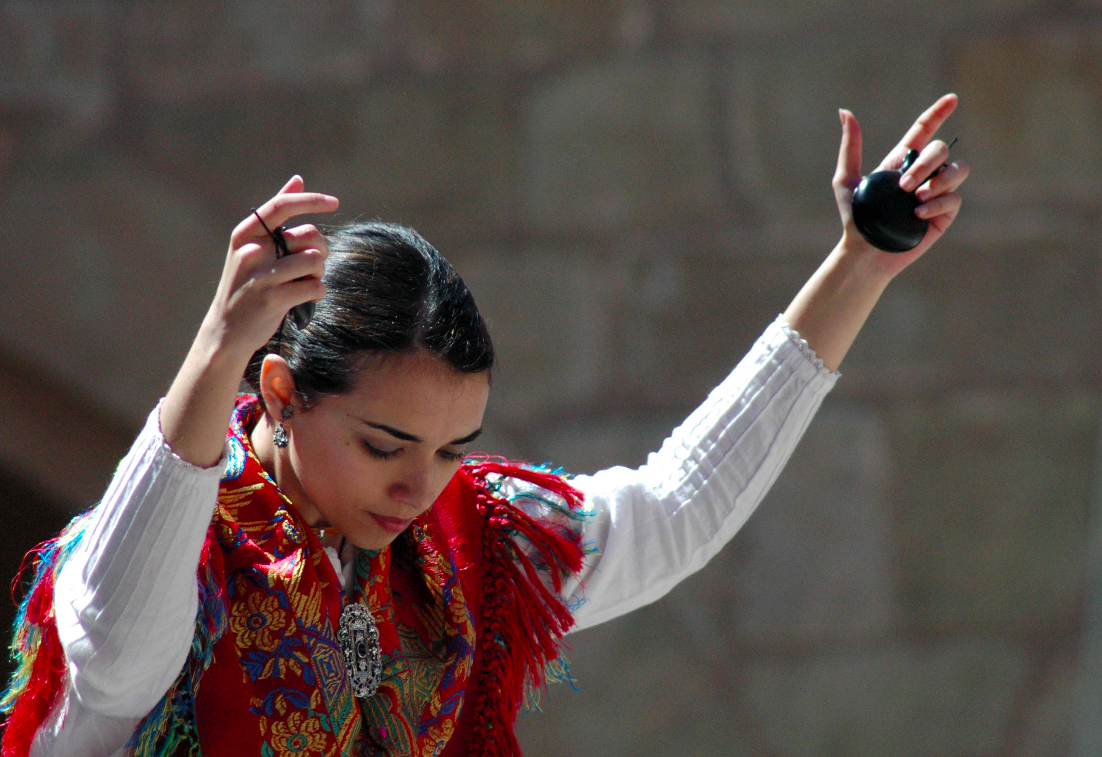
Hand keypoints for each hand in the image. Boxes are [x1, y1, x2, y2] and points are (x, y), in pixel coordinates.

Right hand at [200, 175, 338, 359]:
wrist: (226, 330)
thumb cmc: (246, 284)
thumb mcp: (253, 247)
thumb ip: (275, 216)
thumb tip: (298, 179)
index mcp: (246, 233)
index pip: (282, 206)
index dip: (311, 201)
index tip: (334, 202)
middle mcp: (251, 251)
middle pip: (309, 236)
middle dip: (321, 250)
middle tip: (313, 265)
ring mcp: (261, 276)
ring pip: (315, 260)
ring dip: (319, 274)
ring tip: (305, 283)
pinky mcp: (273, 300)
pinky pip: (315, 287)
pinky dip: (318, 292)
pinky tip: (306, 298)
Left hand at [833, 94, 969, 279]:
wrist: (864, 252)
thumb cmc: (855, 218)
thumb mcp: (846, 180)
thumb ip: (850, 146)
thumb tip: (844, 112)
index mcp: (902, 161)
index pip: (925, 130)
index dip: (939, 112)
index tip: (951, 99)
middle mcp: (923, 173)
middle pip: (941, 149)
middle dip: (925, 164)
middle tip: (903, 186)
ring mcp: (936, 193)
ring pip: (957, 170)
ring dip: (939, 181)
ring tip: (916, 199)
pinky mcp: (943, 214)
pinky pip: (954, 199)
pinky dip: (937, 205)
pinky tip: (917, 216)